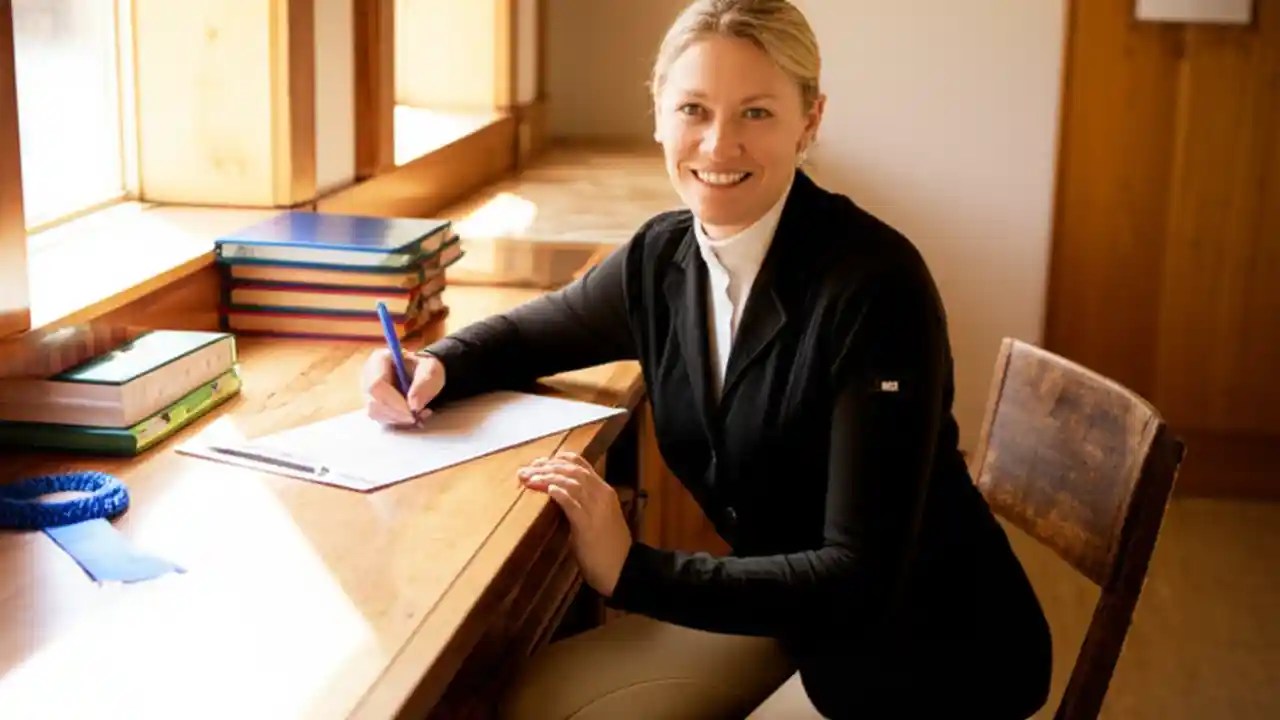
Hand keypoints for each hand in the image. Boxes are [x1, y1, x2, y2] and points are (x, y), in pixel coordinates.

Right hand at [360, 348, 445, 425]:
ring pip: (375, 413)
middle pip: (372, 402)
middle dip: (397, 413)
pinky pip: (380, 419)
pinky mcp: (372, 405)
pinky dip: (397, 421)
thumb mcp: (431, 370)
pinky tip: (410, 416)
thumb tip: (414, 405)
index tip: (412, 410)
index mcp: (379, 359)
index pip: (376, 384)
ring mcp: (368, 392)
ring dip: (398, 419)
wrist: (423, 374)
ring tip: (418, 413)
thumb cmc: (425, 368)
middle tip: (416, 416)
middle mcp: (368, 376)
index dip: (392, 401)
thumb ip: (424, 383)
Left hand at [518, 451, 631, 597]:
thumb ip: (583, 504)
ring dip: (547, 478)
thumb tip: (559, 496)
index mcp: (604, 491)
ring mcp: (596, 509)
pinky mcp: (588, 525)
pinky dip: (560, 494)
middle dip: (546, 467)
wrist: (623, 570)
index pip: (580, 464)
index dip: (557, 460)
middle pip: (572, 470)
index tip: (538, 462)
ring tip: (529, 478)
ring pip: (571, 483)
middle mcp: (601, 494)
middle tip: (525, 470)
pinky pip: (573, 503)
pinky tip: (548, 490)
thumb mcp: (597, 518)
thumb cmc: (607, 547)